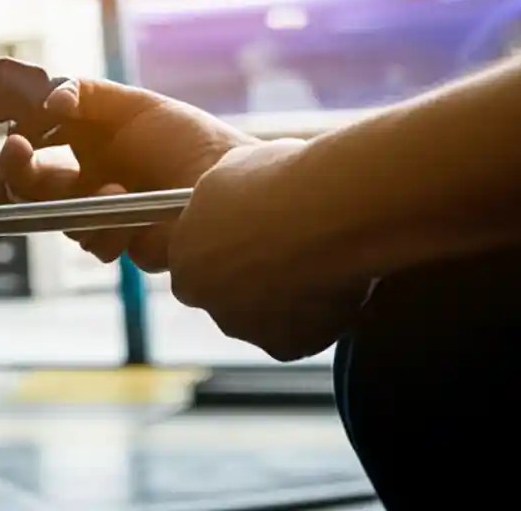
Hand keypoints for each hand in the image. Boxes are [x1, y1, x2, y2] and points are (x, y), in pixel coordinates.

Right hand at [0, 77, 257, 268]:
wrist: (230, 187)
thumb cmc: (193, 142)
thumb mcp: (136, 105)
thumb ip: (86, 93)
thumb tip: (48, 101)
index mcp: (91, 147)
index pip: (38, 150)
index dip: (17, 149)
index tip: (11, 139)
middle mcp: (92, 181)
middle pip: (32, 187)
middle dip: (17, 173)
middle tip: (16, 154)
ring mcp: (105, 215)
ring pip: (59, 219)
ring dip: (79, 202)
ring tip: (117, 189)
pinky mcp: (122, 243)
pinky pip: (94, 243)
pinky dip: (107, 228)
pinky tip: (131, 213)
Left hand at [169, 141, 372, 360]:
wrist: (331, 212)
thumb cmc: (282, 182)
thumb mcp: (233, 173)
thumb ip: (222, 200)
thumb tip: (231, 198)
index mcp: (184, 256)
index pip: (195, 264)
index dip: (226, 252)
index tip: (252, 239)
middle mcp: (206, 299)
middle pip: (227, 296)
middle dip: (254, 280)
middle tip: (291, 253)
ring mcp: (244, 327)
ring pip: (264, 318)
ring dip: (284, 300)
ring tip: (320, 264)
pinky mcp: (284, 346)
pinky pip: (300, 334)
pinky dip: (316, 317)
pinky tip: (336, 286)